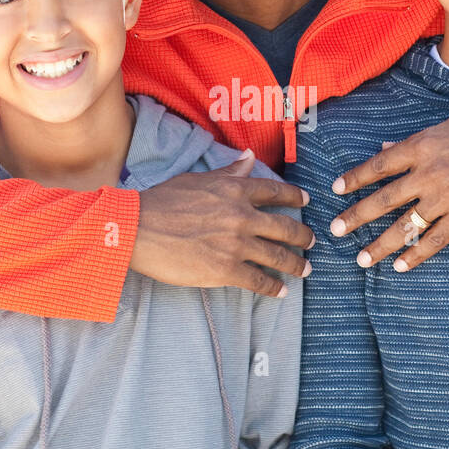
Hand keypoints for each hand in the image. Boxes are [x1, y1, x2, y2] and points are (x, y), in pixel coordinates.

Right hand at [130, 150, 314, 297]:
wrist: (137, 229)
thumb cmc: (161, 201)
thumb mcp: (197, 179)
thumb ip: (228, 171)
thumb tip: (249, 157)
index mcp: (235, 190)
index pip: (275, 192)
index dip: (295, 198)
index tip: (307, 203)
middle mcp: (242, 216)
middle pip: (286, 227)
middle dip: (304, 236)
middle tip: (312, 242)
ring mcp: (236, 244)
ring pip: (278, 256)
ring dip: (296, 264)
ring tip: (306, 269)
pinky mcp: (225, 270)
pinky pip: (259, 281)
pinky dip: (274, 288)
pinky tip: (282, 292)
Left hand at [328, 102, 448, 270]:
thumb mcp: (446, 126)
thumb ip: (414, 143)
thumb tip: (384, 150)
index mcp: (422, 146)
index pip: (378, 165)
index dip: (354, 178)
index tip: (336, 189)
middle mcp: (429, 173)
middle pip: (383, 199)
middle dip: (356, 217)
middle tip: (335, 230)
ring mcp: (447, 198)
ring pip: (405, 226)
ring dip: (380, 244)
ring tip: (362, 259)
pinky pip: (435, 240)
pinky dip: (416, 255)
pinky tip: (400, 266)